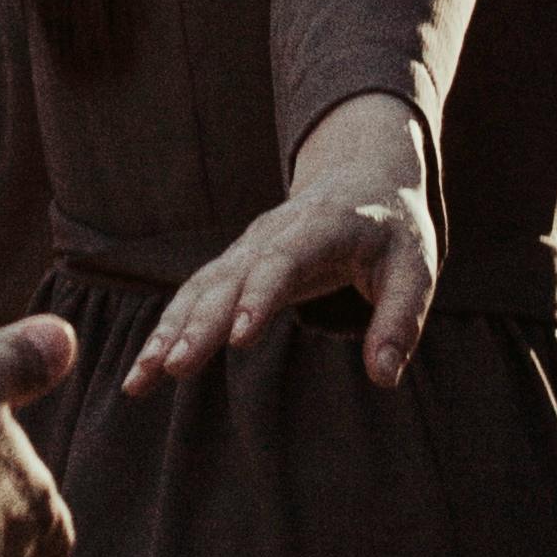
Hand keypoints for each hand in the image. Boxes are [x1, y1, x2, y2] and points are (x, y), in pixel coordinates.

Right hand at [123, 94, 437, 395]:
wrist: (360, 175)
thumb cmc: (393, 229)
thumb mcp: (416, 267)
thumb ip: (399, 320)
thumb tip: (384, 378)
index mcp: (320, 229)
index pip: (282, 262)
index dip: (258, 297)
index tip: (238, 337)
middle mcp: (270, 235)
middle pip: (226, 280)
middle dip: (196, 325)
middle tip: (172, 367)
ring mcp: (245, 249)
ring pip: (198, 290)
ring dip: (167, 333)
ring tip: (139, 380)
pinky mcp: (234, 267)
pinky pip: (193, 298)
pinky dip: (167, 330)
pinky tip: (146, 369)